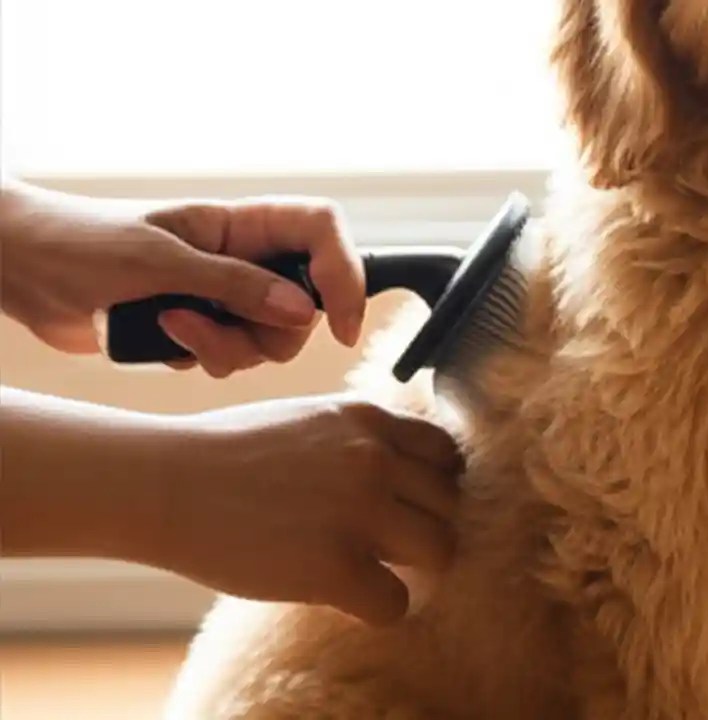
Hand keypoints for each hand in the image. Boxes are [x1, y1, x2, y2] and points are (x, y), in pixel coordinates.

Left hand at [0, 180, 365, 375]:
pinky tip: (160, 339)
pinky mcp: (199, 326)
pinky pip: (231, 356)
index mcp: (240, 224)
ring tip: (171, 329)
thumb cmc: (82, 243)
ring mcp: (222, 294)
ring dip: (226, 348)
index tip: (342, 325)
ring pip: (268, 340)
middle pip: (304, 304)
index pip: (322, 232)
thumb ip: (237, 287)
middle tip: (219, 330)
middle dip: (269, 332)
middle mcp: (242, 258)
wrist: (22, 270)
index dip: (344, 273)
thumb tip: (303, 313)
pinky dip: (202, 357)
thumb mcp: (162, 263)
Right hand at [152, 395, 463, 623]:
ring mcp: (358, 511)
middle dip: (428, 525)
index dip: (434, 484)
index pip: (446, 453)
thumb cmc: (225, 453)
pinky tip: (353, 599)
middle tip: (395, 546)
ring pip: (441, 549)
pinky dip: (382, 609)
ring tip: (379, 571)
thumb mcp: (307, 418)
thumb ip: (358, 437)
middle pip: (451, 502)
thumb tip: (405, 466)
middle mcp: (373, 459)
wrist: (163, 482)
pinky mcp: (334, 566)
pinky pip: (396, 603)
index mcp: (367, 418)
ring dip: (417, 568)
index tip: (412, 505)